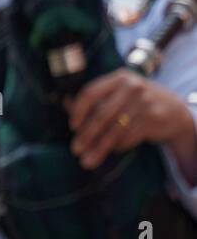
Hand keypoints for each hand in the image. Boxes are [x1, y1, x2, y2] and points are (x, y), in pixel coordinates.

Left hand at [66, 69, 195, 170]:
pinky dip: (118, 146)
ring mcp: (144, 102)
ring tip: (88, 160)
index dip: (78, 111)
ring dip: (100, 148)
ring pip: (115, 130)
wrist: (174, 109)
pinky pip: (129, 137)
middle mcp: (131, 87)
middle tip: (76, 150)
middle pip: (101, 114)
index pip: (90, 93)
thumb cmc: (136, 101)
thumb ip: (94, 98)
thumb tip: (65, 104)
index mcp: (118, 78)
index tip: (72, 127)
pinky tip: (112, 151)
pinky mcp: (154, 118)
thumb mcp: (118, 93)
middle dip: (86, 135)